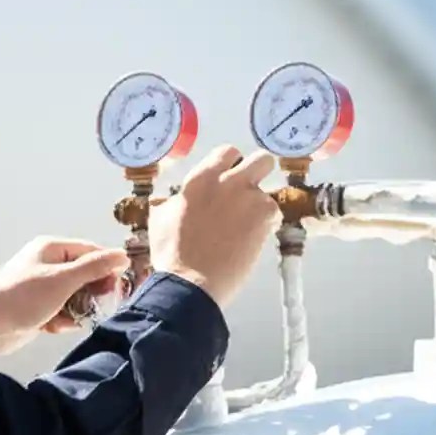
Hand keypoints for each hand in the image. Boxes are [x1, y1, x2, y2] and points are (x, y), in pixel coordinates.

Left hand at [0, 237, 128, 360]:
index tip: (121, 284)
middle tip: (100, 304)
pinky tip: (57, 327)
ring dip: (78, 308)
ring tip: (74, 318)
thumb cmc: (23, 297)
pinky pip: (62, 311)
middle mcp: (48, 264)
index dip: (108, 266)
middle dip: (93, 291)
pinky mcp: (38, 308)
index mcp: (52, 249)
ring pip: (75, 295)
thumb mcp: (63, 279)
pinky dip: (63, 319)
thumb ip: (95, 267)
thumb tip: (122, 255)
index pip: (91, 251)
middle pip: (84, 274)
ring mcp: (42, 287)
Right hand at [149, 145, 279, 308]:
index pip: (227, 152)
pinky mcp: (264, 217)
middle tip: (250, 191)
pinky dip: (267, 225)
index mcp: (201, 178)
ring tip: (245, 229)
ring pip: (268, 192)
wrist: (190, 282)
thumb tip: (175, 199)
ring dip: (259, 207)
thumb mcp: (161, 217)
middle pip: (261, 159)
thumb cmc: (171, 252)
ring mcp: (248, 197)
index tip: (229, 178)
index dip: (231, 165)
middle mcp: (228, 181)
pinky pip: (274, 214)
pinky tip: (252, 240)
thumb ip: (174, 201)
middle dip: (260, 173)